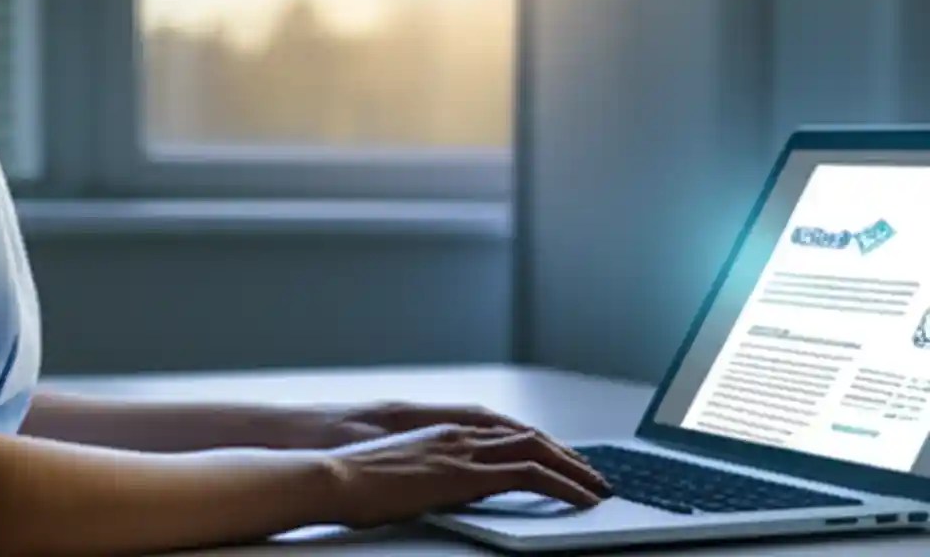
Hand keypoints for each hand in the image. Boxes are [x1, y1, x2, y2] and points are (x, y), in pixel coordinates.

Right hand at [319, 424, 612, 528]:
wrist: (332, 476)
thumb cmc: (353, 482)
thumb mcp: (398, 475)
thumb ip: (426, 475)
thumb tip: (441, 490)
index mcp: (442, 433)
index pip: (505, 434)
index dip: (539, 446)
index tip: (561, 461)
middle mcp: (459, 435)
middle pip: (529, 438)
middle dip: (566, 456)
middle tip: (593, 475)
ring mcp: (464, 451)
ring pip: (539, 451)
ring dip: (575, 469)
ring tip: (600, 487)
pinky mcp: (467, 474)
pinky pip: (531, 475)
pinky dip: (564, 485)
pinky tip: (582, 499)